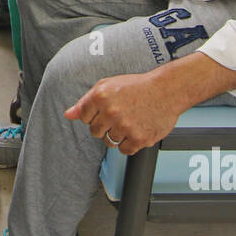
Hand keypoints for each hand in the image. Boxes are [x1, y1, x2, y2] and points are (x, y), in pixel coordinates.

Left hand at [65, 69, 180, 155]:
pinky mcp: (139, 138)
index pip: (84, 118)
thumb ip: (86, 101)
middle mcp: (111, 111)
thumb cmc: (138, 86)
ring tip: (130, 121)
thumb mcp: (108, 85)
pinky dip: (129, 143)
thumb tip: (68, 114)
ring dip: (118, 135)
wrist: (167, 90)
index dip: (95, 115)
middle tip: (120, 116)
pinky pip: (124, 150)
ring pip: (109, 142)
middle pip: (95, 132)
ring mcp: (125, 126)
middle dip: (105, 126)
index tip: (107, 110)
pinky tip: (136, 129)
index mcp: (100, 96)